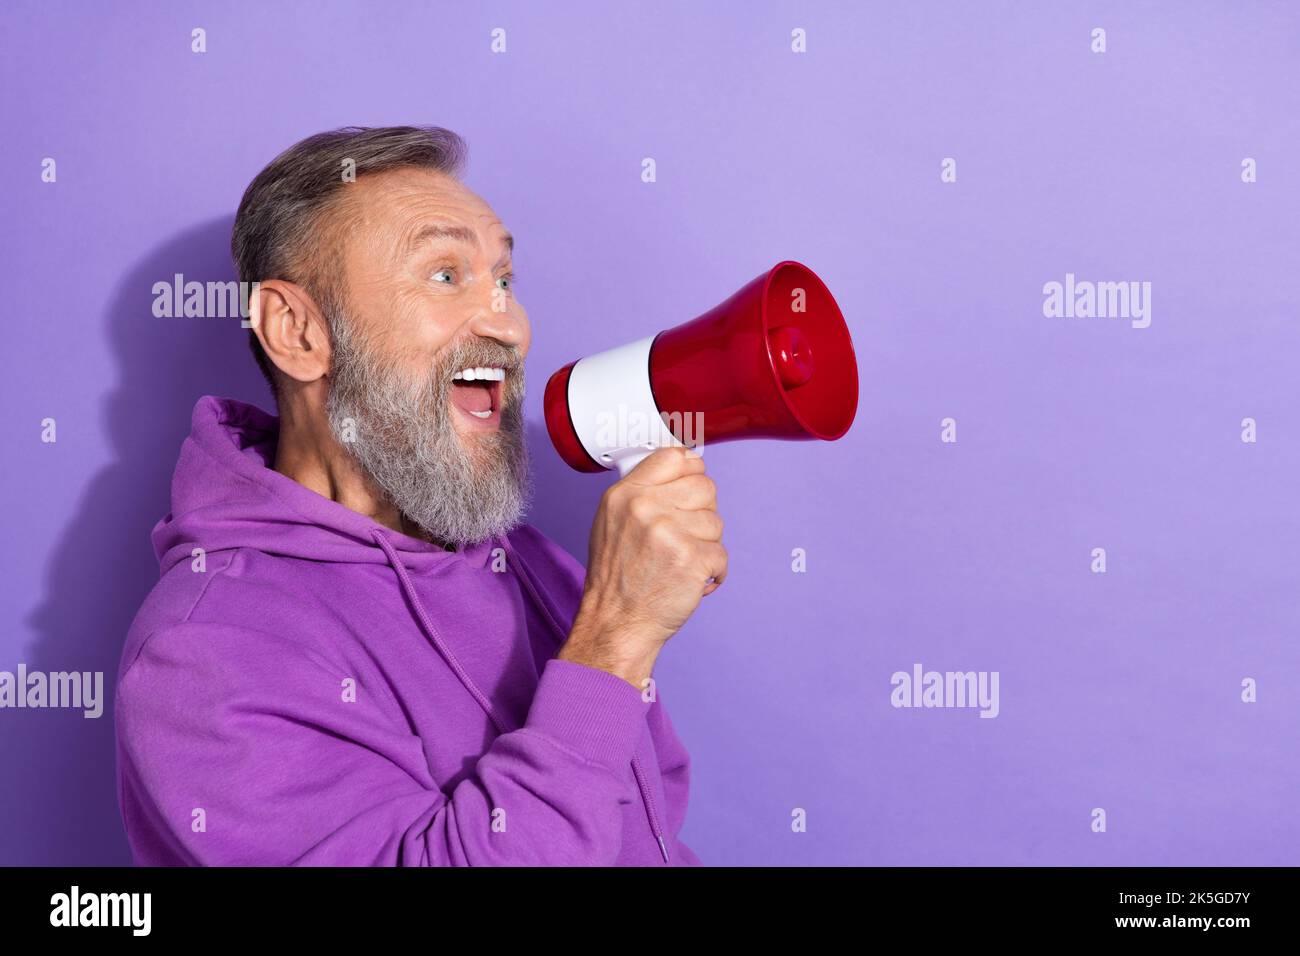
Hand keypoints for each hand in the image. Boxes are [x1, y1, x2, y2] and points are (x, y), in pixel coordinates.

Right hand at [559, 447, 727, 686]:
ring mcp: (669, 532)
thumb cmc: (617, 578)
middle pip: (704, 486)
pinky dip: (713, 571)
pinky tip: (692, 580)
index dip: (692, 469)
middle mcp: (644, 508)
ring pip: (716, 521)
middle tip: (686, 537)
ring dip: (707, 545)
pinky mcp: (691, 558)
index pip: (673, 457)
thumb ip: (643, 492)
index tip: (694, 483)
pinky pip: (721, 553)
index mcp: (625, 495)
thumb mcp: (612, 522)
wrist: (616, 623)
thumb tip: (685, 466)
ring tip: (682, 563)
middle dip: (702, 513)